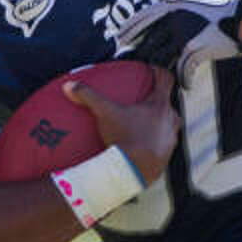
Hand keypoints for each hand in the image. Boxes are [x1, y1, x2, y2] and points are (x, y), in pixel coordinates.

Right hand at [62, 67, 179, 183]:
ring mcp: (171, 137)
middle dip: (157, 99)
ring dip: (159, 121)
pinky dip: (156, 140)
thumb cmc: (123, 139)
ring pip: (168, 123)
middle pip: (167, 102)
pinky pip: (164, 142)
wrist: (133, 171)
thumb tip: (70, 86)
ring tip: (143, 123)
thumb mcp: (105, 114)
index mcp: (159, 105)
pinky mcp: (167, 154)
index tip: (151, 70)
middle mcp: (170, 119)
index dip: (159, 71)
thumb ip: (89, 97)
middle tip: (143, 100)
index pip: (166, 79)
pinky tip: (142, 144)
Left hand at [117, 0, 241, 87]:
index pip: (144, 18)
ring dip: (160, 66)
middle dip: (140, 51)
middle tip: (134, 61)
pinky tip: (186, 86)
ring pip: (162, 57)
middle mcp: (175, 20)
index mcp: (176, 2)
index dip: (130, 29)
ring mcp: (184, 38)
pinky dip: (184, 80)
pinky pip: (182, 71)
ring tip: (159, 74)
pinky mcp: (196, 53)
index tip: (120, 38)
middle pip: (148, 40)